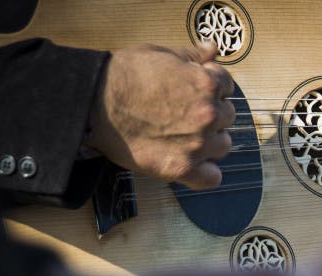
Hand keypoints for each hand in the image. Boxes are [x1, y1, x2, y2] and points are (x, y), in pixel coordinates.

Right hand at [87, 43, 235, 188]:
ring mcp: (197, 144)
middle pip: (227, 117)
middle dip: (213, 113)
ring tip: (188, 137)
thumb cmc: (124, 75)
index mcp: (207, 84)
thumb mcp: (161, 55)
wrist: (94, 103)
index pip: (228, 87)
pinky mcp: (181, 168)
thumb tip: (213, 50)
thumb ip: (193, 56)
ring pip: (223, 146)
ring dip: (211, 141)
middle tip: (189, 114)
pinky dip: (207, 172)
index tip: (198, 92)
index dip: (213, 88)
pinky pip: (212, 178)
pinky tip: (194, 163)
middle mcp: (207, 116)